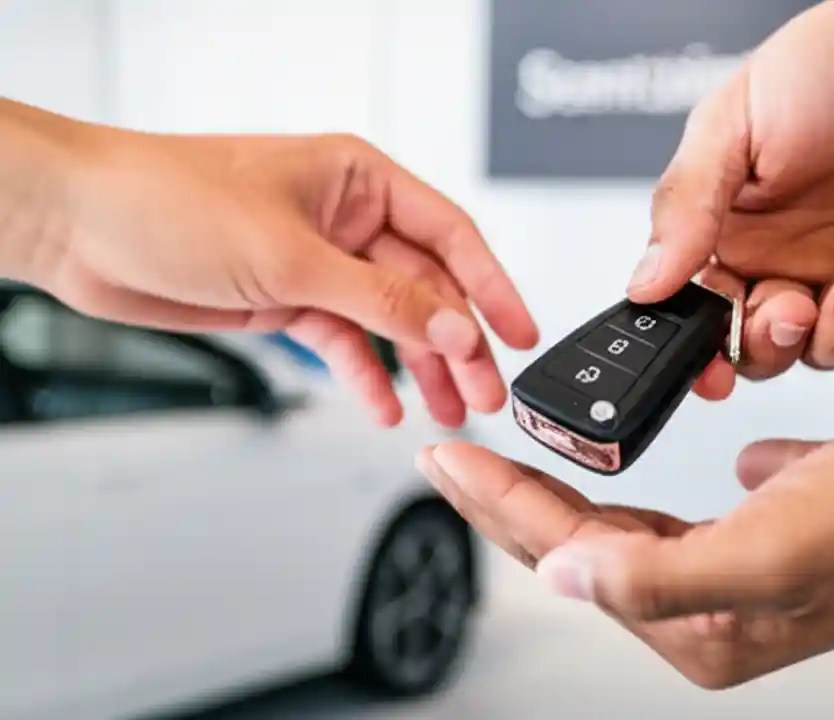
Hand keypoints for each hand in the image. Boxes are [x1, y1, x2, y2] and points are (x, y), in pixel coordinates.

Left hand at [0, 99, 537, 427]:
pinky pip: (341, 341)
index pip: (451, 235)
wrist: (76, 225)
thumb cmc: (166, 199)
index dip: (492, 287)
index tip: (521, 333)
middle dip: (458, 343)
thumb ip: (385, 301)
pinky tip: (380, 406)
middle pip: (426, 288)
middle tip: (485, 392)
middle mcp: (344, 218)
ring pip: (388, 321)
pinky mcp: (284, 298)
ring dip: (418, 367)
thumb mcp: (294, 256)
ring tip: (445, 410)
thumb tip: (457, 328)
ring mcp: (316, 261)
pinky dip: (362, 374)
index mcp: (359, 179)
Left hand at [417, 405, 833, 688]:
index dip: (500, 504)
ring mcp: (737, 564)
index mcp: (700, 625)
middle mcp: (712, 603)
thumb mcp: (771, 554)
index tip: (447, 457)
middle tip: (456, 447)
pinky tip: (612, 458)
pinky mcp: (763, 522)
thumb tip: (561, 577)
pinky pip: (676, 502)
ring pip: (622, 521)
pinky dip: (636, 477)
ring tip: (514, 449)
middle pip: (582, 542)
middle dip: (513, 495)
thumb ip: (658, 576)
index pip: (570, 556)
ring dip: (567, 483)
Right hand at [634, 0, 833, 399]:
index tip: (710, 368)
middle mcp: (786, 258)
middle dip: (775, 345)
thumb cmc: (825, 63)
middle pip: (765, 349)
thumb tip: (644, 283)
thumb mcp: (730, 124)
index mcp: (730, 230)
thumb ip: (686, 207)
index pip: (703, 317)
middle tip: (790, 309)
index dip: (704, 352)